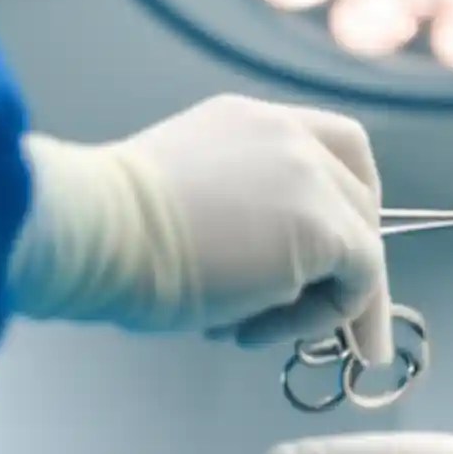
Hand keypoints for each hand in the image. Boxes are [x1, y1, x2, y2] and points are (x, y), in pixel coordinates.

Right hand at [9, 94, 391, 361]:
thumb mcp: (190, 201)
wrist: (91, 231)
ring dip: (324, 298)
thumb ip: (245, 211)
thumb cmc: (110, 233)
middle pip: (359, 196)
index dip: (346, 201)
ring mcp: (313, 176)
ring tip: (258, 329)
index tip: (334, 250)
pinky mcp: (326, 227)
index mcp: (252, 122)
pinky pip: (361, 279)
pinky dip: (327, 314)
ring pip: (361, 244)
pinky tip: (260, 330)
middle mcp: (290, 135)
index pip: (334, 148)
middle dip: (349, 261)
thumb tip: (279, 272)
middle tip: (328, 315)